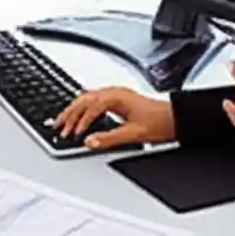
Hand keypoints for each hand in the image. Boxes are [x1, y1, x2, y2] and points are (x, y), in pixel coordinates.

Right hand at [55, 87, 175, 148]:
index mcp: (116, 98)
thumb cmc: (159, 122)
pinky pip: (93, 99)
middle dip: (69, 114)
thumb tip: (89, 142)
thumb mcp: (133, 134)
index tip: (73, 134)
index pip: (90, 108)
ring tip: (62, 121)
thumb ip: (109, 138)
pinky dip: (82, 107)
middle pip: (84, 100)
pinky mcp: (118, 99)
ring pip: (87, 98)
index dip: (80, 122)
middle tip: (58, 127)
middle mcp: (114, 93)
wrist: (176, 117)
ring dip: (74, 109)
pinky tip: (79, 114)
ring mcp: (116, 94)